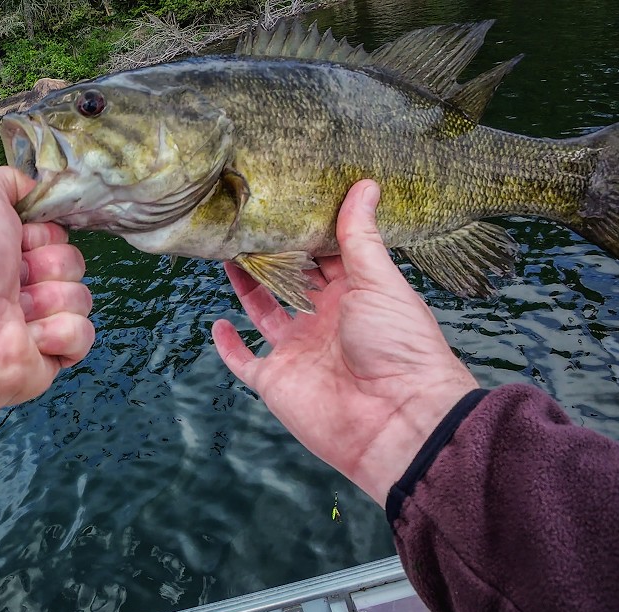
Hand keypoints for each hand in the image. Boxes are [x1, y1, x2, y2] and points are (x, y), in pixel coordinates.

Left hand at [0, 167, 94, 418]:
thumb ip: (8, 181)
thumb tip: (33, 186)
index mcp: (4, 253)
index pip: (56, 235)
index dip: (44, 236)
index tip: (20, 242)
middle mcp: (19, 287)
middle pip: (73, 264)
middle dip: (50, 267)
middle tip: (18, 278)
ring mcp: (35, 323)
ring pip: (81, 299)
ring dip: (52, 300)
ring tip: (18, 310)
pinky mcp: (48, 357)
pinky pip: (82, 336)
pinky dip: (60, 333)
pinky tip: (31, 336)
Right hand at [211, 181, 479, 503]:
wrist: (397, 421)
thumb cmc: (400, 346)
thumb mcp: (379, 280)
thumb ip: (361, 235)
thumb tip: (366, 183)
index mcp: (355, 296)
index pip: (326, 256)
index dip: (308, 231)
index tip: (288, 198)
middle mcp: (325, 321)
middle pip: (291, 281)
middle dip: (272, 254)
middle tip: (248, 219)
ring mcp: (298, 352)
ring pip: (264, 313)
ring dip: (247, 287)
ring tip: (227, 253)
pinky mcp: (275, 381)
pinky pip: (244, 362)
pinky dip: (229, 346)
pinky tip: (219, 323)